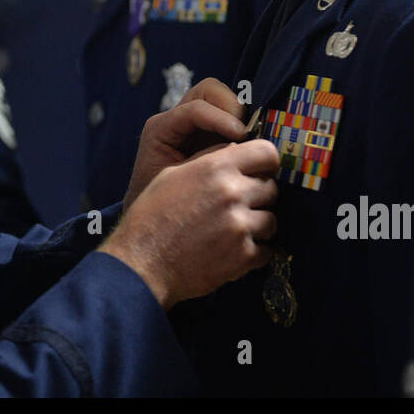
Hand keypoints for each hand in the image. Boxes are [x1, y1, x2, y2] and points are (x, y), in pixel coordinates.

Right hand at [101, 138, 278, 308]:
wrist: (142, 263)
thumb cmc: (152, 216)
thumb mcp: (174, 174)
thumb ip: (210, 160)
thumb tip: (237, 150)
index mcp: (216, 167)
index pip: (267, 152)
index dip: (266, 162)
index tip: (261, 172)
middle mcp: (232, 193)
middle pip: (272, 188)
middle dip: (259, 197)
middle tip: (239, 207)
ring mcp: (240, 226)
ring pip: (272, 220)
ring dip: (257, 226)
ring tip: (233, 232)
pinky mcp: (243, 256)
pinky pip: (266, 251)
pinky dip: (253, 253)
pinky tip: (232, 251)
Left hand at [125, 78, 246, 206]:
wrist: (153, 225)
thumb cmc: (160, 206)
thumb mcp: (179, 185)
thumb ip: (204, 164)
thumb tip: (236, 148)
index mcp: (161, 128)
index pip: (195, 108)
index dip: (221, 118)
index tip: (241, 136)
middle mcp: (177, 120)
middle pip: (209, 90)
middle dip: (231, 106)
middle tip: (244, 134)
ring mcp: (196, 126)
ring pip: (224, 99)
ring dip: (241, 116)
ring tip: (249, 141)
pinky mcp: (212, 135)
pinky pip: (232, 118)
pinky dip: (244, 128)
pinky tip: (249, 149)